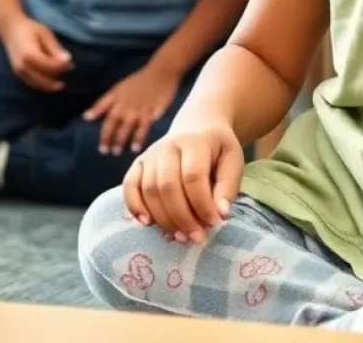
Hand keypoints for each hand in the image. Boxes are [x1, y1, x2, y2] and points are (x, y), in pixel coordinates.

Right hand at [0, 16, 72, 91]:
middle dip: (58, 75)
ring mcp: (19, 73)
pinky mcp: (18, 75)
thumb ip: (55, 49)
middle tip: (70, 68)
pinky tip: (52, 79)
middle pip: (45, 79)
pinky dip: (44, 83)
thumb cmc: (29, 28)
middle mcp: (23, 67)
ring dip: (52, 83)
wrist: (10, 29)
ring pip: (40, 84)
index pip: (50, 67)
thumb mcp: (45, 34)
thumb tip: (68, 61)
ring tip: (62, 73)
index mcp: (29, 55)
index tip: (71, 61)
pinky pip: (34, 84)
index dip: (62, 66)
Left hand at [84, 63, 180, 154]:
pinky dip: (138, 138)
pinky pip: (142, 128)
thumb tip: (94, 112)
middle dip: (106, 136)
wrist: (160, 73)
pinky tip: (134, 148)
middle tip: (102, 150)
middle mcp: (123, 103)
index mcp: (116, 94)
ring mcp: (136, 109)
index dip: (94, 112)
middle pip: (112, 121)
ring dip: (120, 140)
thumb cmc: (141, 80)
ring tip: (116, 152)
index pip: (102, 104)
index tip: (86, 120)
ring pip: (125, 127)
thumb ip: (110, 99)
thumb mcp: (122, 86)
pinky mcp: (149, 113)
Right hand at [122, 124, 243, 242]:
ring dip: (164, 219)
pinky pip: (129, 185)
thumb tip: (221, 214)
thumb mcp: (233, 160)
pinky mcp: (138, 163)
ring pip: (149, 190)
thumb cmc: (217, 148)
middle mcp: (167, 146)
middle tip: (198, 237)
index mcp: (194, 143)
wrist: (197, 125)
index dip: (203, 205)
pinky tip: (147, 223)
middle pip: (168, 186)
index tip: (215, 223)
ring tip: (182, 236)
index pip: (193, 177)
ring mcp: (150, 154)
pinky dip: (134, 205)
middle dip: (183, 217)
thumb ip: (229, 186)